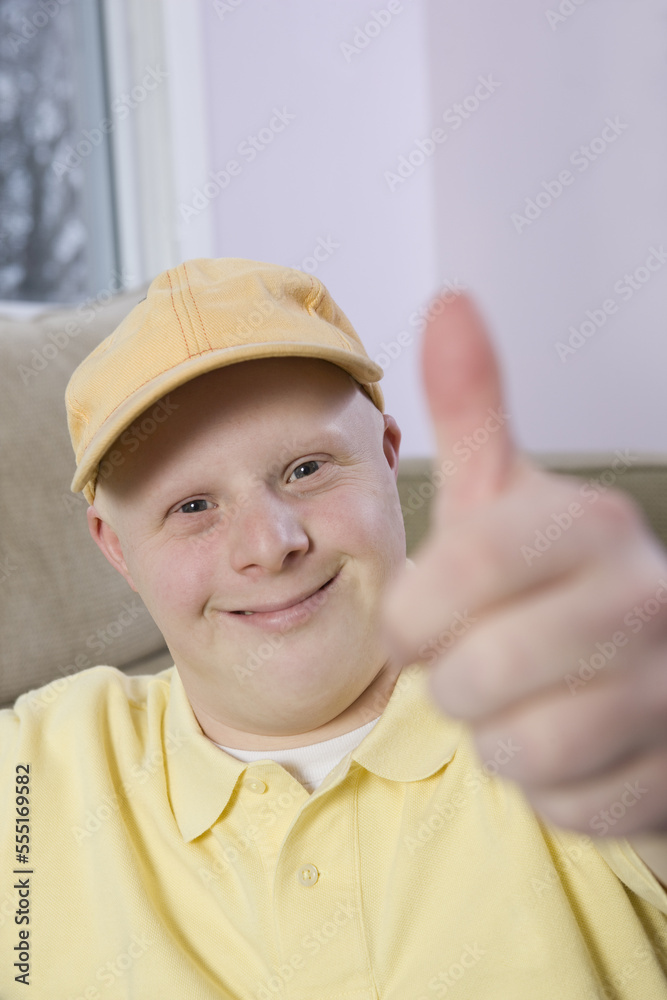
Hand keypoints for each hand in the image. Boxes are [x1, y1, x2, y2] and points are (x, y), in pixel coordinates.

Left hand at [381, 292, 666, 838]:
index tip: (419, 623)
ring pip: (519, 750)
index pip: (462, 570)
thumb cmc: (544, 585)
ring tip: (520, 702)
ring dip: (495, 736)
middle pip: (476, 674)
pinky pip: (564, 803)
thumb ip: (473, 408)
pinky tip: (564, 742)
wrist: (642, 675)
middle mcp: (645, 599)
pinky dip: (544, 784)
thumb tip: (449, 301)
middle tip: (475, 665)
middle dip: (452, 684)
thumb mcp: (502, 498)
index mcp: (589, 524)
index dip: (417, 614)